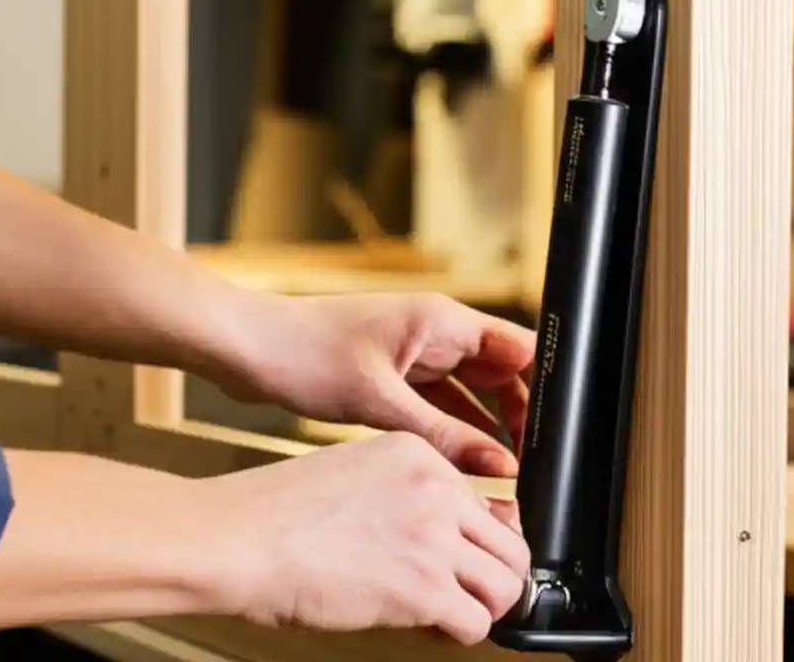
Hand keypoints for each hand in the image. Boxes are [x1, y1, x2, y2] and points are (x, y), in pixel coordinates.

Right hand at [200, 432, 528, 645]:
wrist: (236, 539)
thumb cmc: (273, 514)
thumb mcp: (352, 475)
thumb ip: (404, 494)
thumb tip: (442, 534)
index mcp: (419, 456)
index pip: (489, 504)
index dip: (476, 544)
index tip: (463, 563)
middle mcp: (436, 490)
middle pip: (512, 544)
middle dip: (495, 578)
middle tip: (471, 595)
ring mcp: (434, 539)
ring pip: (507, 585)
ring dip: (484, 607)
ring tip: (452, 614)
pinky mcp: (423, 587)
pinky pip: (476, 623)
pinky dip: (459, 635)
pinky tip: (430, 630)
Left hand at [214, 293, 535, 476]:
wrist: (244, 349)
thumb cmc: (303, 354)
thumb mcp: (380, 402)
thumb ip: (444, 436)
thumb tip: (498, 464)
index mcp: (440, 320)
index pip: (516, 347)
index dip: (540, 386)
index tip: (549, 431)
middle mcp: (432, 332)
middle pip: (497, 374)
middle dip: (514, 416)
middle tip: (526, 464)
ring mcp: (411, 354)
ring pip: (466, 394)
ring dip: (479, 429)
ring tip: (494, 474)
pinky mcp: (389, 375)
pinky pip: (435, 405)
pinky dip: (447, 431)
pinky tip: (455, 463)